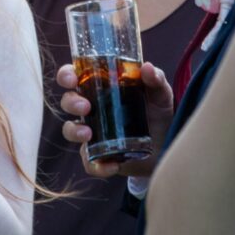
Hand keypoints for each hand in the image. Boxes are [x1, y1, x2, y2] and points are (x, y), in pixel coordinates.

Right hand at [57, 60, 173, 178]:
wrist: (168, 147)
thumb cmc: (159, 113)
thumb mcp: (160, 94)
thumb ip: (156, 79)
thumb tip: (146, 68)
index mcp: (102, 88)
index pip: (75, 76)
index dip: (67, 75)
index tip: (72, 79)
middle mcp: (93, 109)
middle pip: (68, 101)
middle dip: (71, 103)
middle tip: (85, 107)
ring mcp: (94, 133)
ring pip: (70, 130)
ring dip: (74, 131)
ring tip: (88, 134)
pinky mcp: (100, 156)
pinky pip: (90, 163)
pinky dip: (98, 166)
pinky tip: (112, 165)